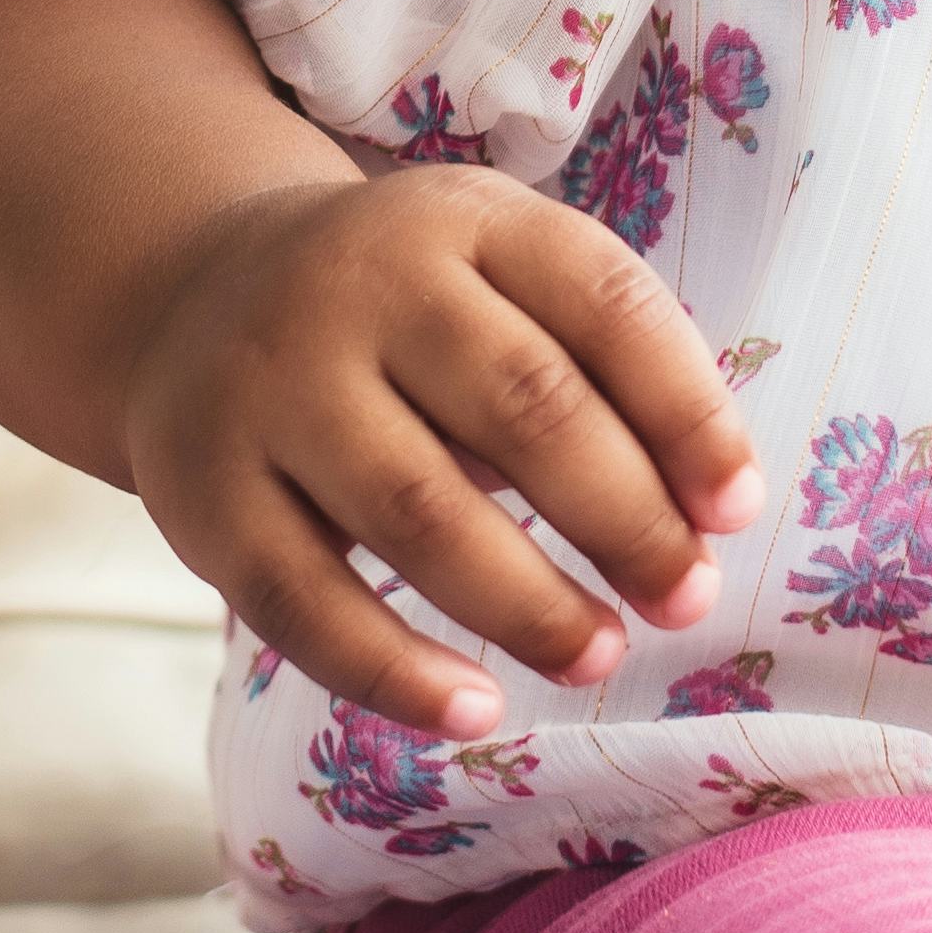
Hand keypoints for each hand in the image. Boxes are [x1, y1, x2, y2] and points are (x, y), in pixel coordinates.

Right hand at [119, 170, 764, 739]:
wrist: (194, 296)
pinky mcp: (205, 495)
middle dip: (626, 519)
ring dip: (529, 605)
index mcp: (466, 221)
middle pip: (523, 405)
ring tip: (599, 656)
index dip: (688, 412)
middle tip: (683, 602)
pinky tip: (475, 710)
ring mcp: (273, 389)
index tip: (737, 512)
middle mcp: (362, 286)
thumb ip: (601, 372)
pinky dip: (396, 670)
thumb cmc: (407, 317)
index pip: (603, 301)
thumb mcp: (500, 283)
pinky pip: (305, 600)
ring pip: (419, 511)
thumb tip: (709, 516)